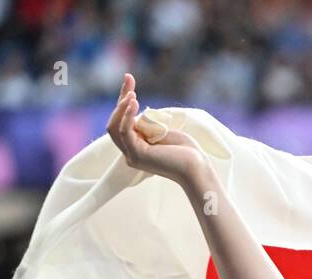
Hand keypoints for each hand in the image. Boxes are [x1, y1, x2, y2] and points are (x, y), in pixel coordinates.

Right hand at [105, 72, 207, 187]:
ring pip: (114, 127)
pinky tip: (133, 102)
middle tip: (129, 79)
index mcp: (135, 146)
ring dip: (121, 107)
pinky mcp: (137, 155)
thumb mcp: (162, 130)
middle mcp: (130, 152)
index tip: (129, 78)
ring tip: (132, 94)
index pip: (122, 121)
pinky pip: (125, 131)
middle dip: (120, 99)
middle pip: (114, 123)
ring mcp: (132, 155)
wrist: (197, 168)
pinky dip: (127, 116)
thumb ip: (147, 122)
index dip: (123, 99)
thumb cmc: (186, 151)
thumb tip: (134, 105)